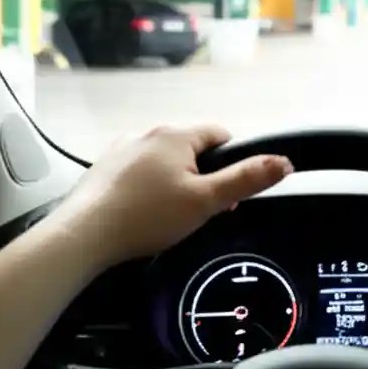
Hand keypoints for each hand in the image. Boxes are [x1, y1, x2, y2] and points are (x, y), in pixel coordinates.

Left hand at [44, 125, 292, 268]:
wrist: (84, 236)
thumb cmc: (146, 217)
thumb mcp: (207, 201)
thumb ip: (247, 180)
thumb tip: (283, 162)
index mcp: (176, 134)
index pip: (221, 135)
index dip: (232, 164)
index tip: (226, 194)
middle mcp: (148, 133)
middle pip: (193, 149)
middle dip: (203, 176)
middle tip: (199, 210)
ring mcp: (122, 149)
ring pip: (165, 161)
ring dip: (175, 181)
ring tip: (169, 215)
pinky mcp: (104, 167)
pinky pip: (139, 171)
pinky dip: (148, 187)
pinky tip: (142, 213)